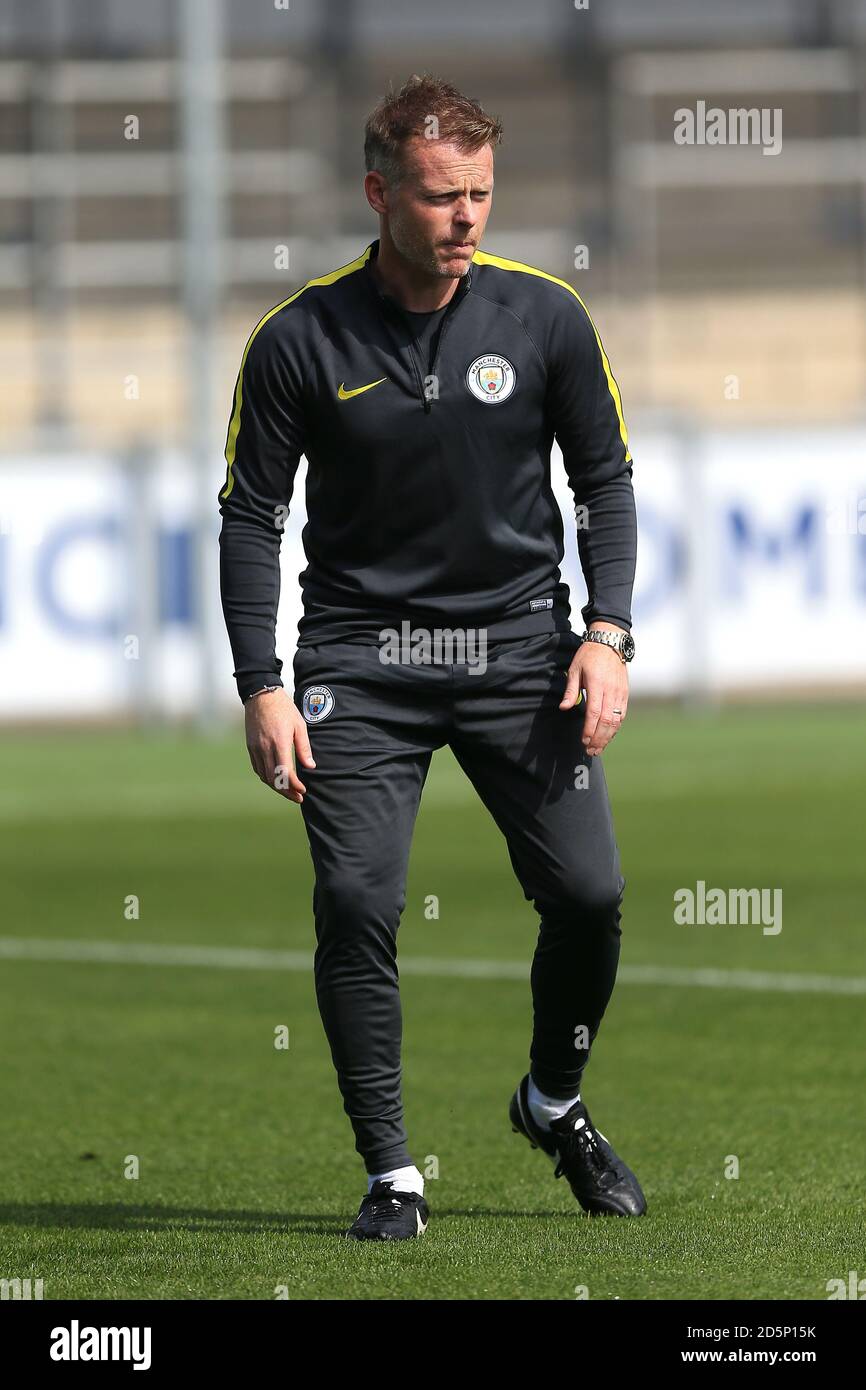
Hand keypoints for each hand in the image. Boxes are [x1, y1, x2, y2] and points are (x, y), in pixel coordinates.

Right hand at [244, 687, 315, 802]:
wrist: (261, 695)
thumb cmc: (284, 709)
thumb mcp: (300, 725)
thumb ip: (304, 748)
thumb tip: (311, 767)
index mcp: (279, 742)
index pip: (285, 773)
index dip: (294, 785)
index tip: (303, 790)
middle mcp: (264, 748)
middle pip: (273, 779)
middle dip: (286, 792)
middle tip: (298, 797)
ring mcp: (255, 748)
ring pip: (264, 776)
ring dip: (276, 787)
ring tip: (289, 791)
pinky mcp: (250, 747)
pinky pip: (257, 768)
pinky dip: (267, 777)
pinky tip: (276, 779)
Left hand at [559, 624, 628, 755]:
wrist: (611, 642)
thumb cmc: (589, 655)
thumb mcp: (575, 669)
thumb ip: (571, 690)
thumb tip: (564, 708)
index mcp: (598, 685)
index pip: (595, 712)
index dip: (590, 728)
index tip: (584, 740)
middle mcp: (611, 691)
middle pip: (607, 721)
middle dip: (599, 738)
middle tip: (591, 751)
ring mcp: (620, 693)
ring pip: (617, 721)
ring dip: (608, 737)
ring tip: (599, 748)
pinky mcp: (625, 694)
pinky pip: (622, 715)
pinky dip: (615, 728)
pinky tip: (608, 736)